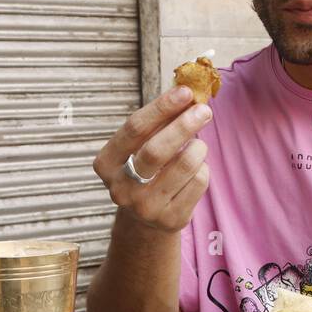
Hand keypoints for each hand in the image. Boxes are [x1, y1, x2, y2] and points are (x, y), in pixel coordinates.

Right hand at [92, 86, 212, 231]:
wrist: (145, 220)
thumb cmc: (145, 169)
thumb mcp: (141, 147)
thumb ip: (158, 121)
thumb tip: (187, 92)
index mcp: (107, 163)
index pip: (134, 128)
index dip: (161, 107)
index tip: (185, 92)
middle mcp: (121, 187)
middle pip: (156, 150)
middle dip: (183, 126)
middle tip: (204, 110)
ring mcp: (145, 207)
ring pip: (183, 166)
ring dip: (198, 148)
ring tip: (199, 145)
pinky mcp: (170, 219)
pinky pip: (198, 182)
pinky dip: (203, 168)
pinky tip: (195, 169)